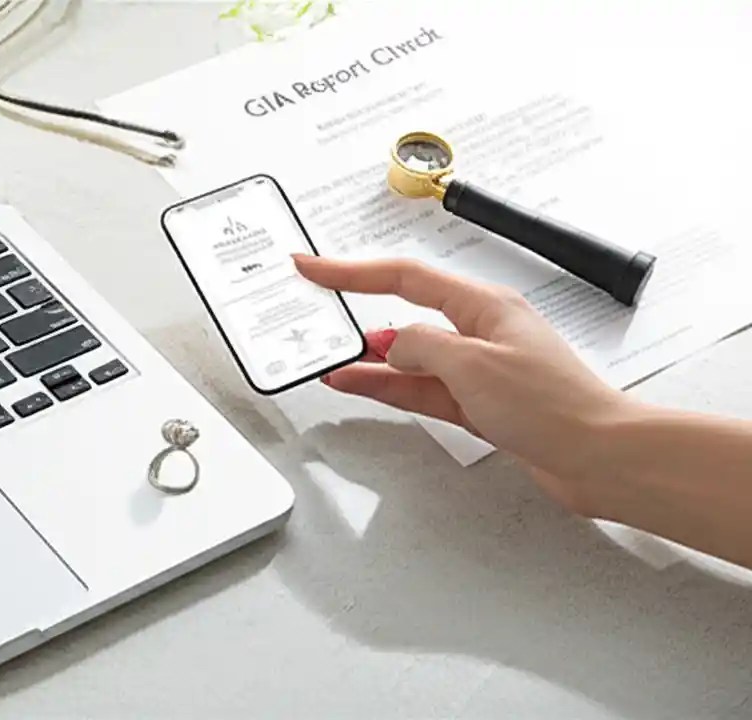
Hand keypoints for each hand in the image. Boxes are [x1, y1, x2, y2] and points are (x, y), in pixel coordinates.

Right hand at [294, 254, 634, 515]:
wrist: (598, 457)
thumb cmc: (554, 404)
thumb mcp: (472, 365)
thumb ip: (421, 348)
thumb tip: (392, 345)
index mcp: (483, 305)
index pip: (404, 277)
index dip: (352, 272)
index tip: (314, 268)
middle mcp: (479, 331)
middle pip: (404, 313)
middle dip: (357, 313)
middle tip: (316, 313)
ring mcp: (477, 369)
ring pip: (407, 356)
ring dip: (367, 359)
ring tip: (325, 359)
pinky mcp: (477, 403)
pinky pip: (419, 387)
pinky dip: (388, 385)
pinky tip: (359, 383)